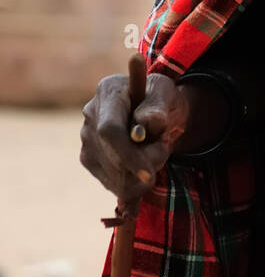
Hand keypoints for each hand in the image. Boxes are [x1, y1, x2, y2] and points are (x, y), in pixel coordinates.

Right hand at [80, 72, 189, 210]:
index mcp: (109, 92)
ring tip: (155, 151)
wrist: (155, 111)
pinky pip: (112, 184)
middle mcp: (91, 116)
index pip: (109, 130)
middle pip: (110, 156)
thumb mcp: (166, 92)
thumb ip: (158, 105)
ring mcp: (87, 139)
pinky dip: (134, 184)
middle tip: (164, 150)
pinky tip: (144, 168)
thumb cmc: (161, 98)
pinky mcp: (89, 159)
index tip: (148, 173)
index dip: (127, 154)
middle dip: (143, 164)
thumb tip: (145, 123)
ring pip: (112, 175)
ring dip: (141, 174)